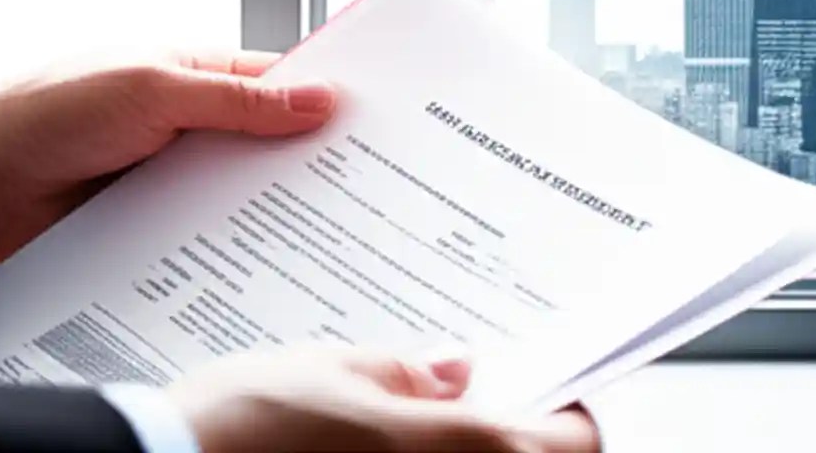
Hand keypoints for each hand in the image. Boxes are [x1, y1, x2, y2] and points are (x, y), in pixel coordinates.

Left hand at [0, 51, 336, 261]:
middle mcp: (191, 124)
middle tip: (367, 182)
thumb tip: (320, 99)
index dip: (326, 97)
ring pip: (247, 192)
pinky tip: (271, 257)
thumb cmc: (49, 115)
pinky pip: (215, 231)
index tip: (375, 120)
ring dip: (277, 207)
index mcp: (194, 73)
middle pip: (271, 141)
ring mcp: (177, 176)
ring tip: (331, 226)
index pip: (279, 81)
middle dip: (311, 160)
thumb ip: (239, 100)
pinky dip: (240, 242)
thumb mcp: (154, 89)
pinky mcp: (162, 224)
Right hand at [168, 343, 600, 452]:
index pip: (571, 442)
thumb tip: (457, 370)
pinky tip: (389, 445)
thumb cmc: (242, 425)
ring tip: (429, 418)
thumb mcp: (335, 370)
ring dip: (476, 446)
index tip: (561, 392)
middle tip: (488, 398)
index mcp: (457, 447)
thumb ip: (411, 373)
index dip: (573, 413)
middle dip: (523, 432)